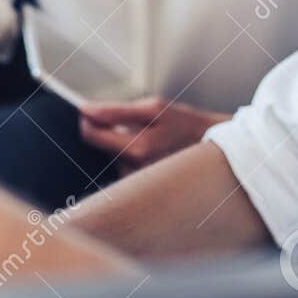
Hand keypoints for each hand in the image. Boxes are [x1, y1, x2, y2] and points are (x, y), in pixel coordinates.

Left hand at [78, 98, 231, 171]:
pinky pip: (122, 167)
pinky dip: (128, 155)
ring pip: (111, 157)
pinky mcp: (140, 188)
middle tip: (127, 123)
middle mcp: (134, 171)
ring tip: (146, 136)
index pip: (91, 136)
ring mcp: (137, 182)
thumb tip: (85, 110)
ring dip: (119, 144)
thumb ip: (116, 110)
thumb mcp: (153, 108)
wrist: (212, 149)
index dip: (87, 121)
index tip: (91, 111)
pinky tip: (147, 149)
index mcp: (137, 149)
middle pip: (100, 147)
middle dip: (107, 133)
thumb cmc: (184, 124)